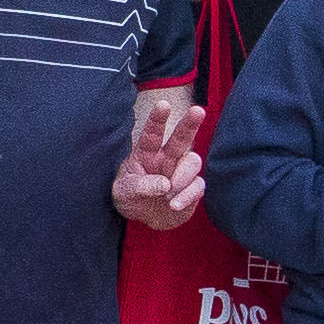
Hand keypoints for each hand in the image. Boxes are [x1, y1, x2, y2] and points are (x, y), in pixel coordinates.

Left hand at [112, 99, 206, 229]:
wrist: (145, 219)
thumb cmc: (130, 199)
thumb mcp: (124, 193)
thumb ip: (141, 186)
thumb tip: (165, 184)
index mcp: (146, 153)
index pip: (152, 133)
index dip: (157, 119)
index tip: (163, 104)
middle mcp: (166, 158)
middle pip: (181, 137)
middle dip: (190, 123)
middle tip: (198, 110)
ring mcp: (181, 171)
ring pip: (193, 161)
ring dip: (182, 177)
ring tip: (168, 194)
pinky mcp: (193, 188)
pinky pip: (198, 185)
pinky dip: (187, 196)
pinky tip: (174, 205)